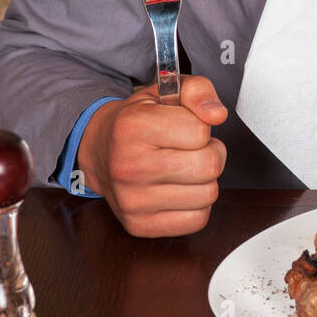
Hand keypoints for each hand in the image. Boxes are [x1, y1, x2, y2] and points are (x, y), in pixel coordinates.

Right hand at [76, 74, 228, 236]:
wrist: (100, 153)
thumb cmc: (137, 122)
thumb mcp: (164, 92)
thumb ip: (198, 91)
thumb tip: (217, 114)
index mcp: (132, 126)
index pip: (200, 131)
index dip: (201, 126)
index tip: (185, 126)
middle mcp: (129, 166)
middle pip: (209, 166)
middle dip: (210, 153)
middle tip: (193, 149)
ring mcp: (132, 200)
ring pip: (207, 195)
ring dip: (204, 180)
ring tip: (185, 168)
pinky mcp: (140, 225)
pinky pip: (197, 220)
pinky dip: (196, 205)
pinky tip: (179, 190)